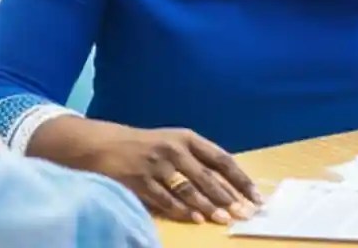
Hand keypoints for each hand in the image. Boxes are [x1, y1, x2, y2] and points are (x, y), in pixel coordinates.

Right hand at [72, 122, 260, 224]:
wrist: (104, 144)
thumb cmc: (145, 146)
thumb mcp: (173, 143)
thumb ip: (198, 159)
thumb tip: (229, 185)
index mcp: (187, 138)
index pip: (221, 158)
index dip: (239, 178)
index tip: (254, 194)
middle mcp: (174, 149)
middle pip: (207, 177)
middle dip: (228, 197)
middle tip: (244, 213)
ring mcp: (157, 165)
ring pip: (189, 190)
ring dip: (209, 207)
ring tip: (225, 219)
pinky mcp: (140, 181)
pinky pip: (166, 200)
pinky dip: (182, 211)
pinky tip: (197, 220)